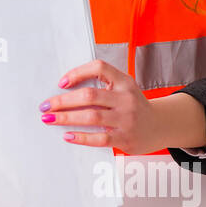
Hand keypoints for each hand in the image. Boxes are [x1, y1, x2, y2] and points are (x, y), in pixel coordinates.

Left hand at [38, 59, 168, 154]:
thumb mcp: (124, 88)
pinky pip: (99, 138)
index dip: (78, 73)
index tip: (61, 83)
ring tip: (49, 119)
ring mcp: (126, 119)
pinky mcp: (125, 138)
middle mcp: (126, 98)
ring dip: (66, 118)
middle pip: (89, 95)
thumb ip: (102, 85)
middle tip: (45, 106)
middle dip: (63, 101)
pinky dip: (81, 137)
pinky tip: (67, 135)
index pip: (99, 68)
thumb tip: (64, 90)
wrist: (160, 126)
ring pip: (91, 116)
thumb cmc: (134, 105)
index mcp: (124, 82)